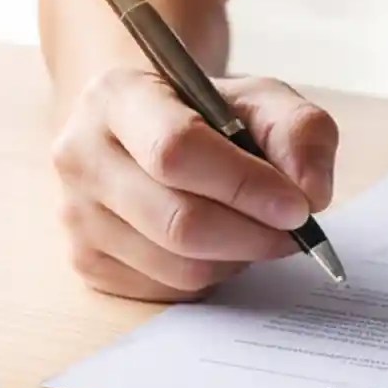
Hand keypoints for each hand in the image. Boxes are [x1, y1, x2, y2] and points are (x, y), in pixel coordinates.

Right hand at [52, 68, 337, 301]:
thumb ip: (302, 133)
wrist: (151, 133)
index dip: (245, 186)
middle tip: (293, 231)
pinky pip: (168, 290)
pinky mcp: (88, 262)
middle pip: (179, 221)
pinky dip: (212, 275)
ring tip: (255, 230)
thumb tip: (311, 193)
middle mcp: (81, 155)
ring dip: (238, 258)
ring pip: (178, 266)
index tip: (298, 207)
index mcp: (117, 97)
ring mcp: (76, 215)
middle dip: (253, 234)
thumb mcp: (263, 101)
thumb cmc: (210, 116)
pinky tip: (219, 245)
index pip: (177, 152)